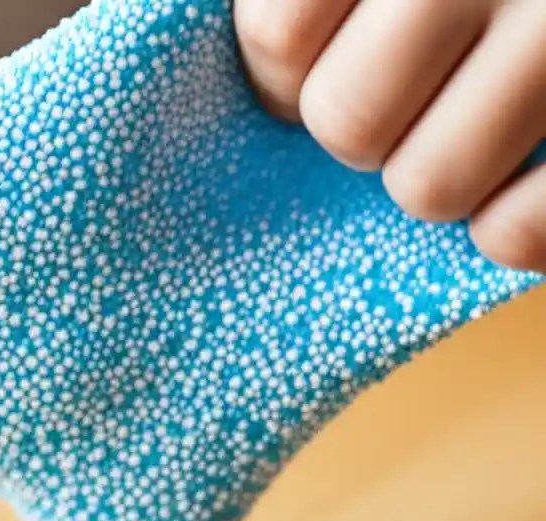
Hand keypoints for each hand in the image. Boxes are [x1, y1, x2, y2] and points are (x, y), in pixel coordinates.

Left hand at [236, 0, 545, 270]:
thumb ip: (317, 3)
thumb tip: (266, 72)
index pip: (279, 36)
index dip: (279, 76)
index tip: (307, 70)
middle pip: (347, 119)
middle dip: (356, 129)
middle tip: (396, 100)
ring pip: (429, 184)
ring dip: (432, 175)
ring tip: (461, 132)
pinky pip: (524, 232)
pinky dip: (513, 231)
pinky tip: (514, 194)